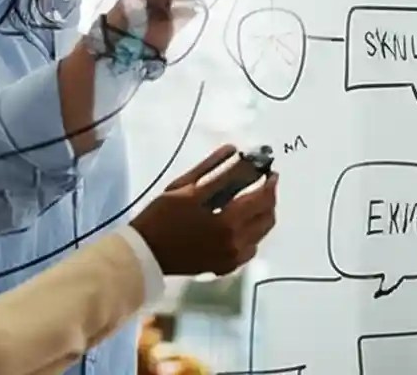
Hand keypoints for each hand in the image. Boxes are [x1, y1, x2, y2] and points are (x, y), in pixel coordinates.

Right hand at [129, 144, 277, 276]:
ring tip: (255, 198)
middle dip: (269, 193)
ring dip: (264, 211)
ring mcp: (233, 255)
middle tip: (265, 180)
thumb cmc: (161, 216)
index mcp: (225, 220)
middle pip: (266, 213)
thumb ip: (212, 168)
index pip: (258, 194)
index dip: (266, 177)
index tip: (267, 167)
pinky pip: (252, 247)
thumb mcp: (184, 187)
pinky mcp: (228, 266)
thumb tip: (233, 150)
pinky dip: (253, 233)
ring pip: (263, 230)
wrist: (146, 251)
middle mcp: (235, 240)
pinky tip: (242, 223)